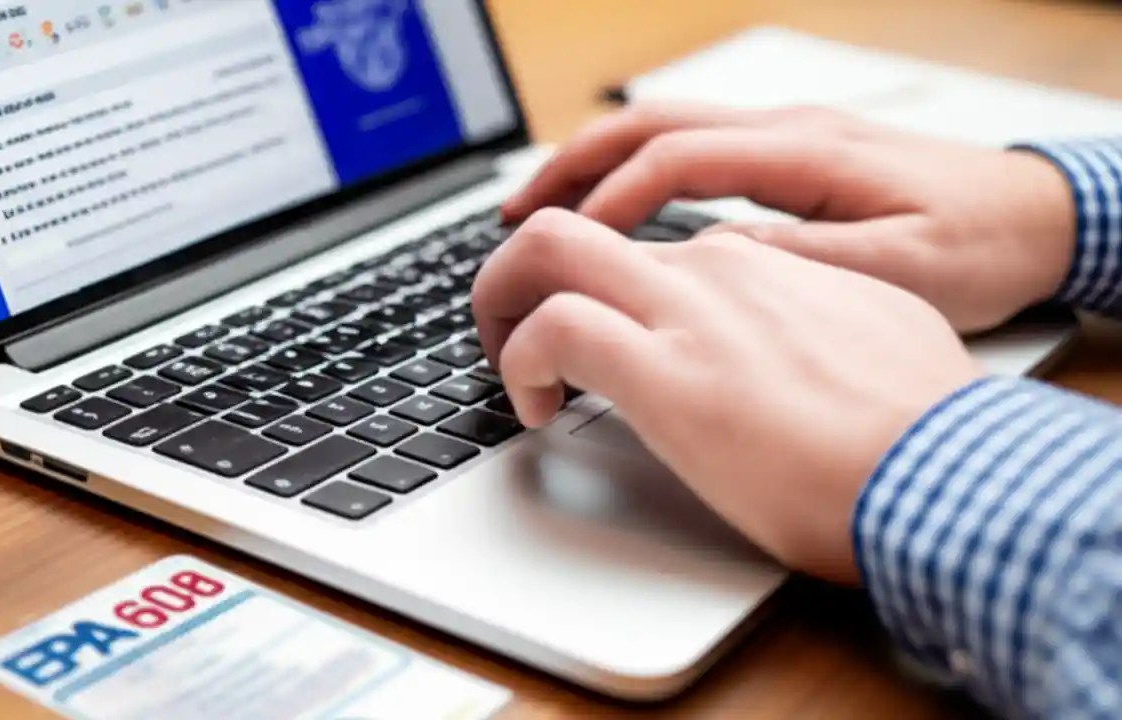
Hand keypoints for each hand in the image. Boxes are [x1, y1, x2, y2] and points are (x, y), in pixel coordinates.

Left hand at [471, 209, 983, 583]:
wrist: (951, 474)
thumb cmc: (923, 432)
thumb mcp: (873, 342)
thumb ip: (819, 325)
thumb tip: (801, 347)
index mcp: (762, 270)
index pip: (644, 255)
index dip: (599, 300)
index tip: (592, 348)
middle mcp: (716, 273)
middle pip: (574, 227)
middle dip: (514, 274)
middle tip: (507, 333)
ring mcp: (689, 314)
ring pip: (548, 249)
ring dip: (502, 307)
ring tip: (511, 373)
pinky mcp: (669, 375)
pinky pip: (554, 330)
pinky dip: (522, 362)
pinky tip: (538, 409)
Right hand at [503, 104, 1076, 332]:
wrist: (1037, 215)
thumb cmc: (979, 245)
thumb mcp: (898, 270)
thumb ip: (803, 263)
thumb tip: (715, 264)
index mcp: (805, 154)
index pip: (675, 161)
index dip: (610, 205)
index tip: (566, 253)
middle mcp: (787, 131)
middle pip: (651, 124)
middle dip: (572, 164)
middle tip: (513, 213)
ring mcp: (787, 136)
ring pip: (665, 128)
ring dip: (595, 162)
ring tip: (542, 207)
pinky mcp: (792, 155)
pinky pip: (692, 147)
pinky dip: (636, 170)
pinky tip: (617, 206)